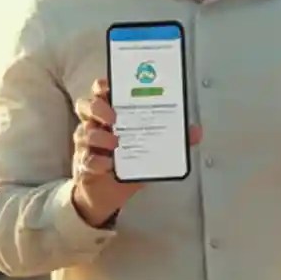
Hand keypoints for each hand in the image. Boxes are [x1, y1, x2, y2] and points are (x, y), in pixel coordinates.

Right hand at [71, 78, 202, 226]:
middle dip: (98, 107)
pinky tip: (109, 164)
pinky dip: (98, 161)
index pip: (99, 91)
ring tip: (116, 143)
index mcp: (108, 113)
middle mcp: (94, 124)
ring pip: (85, 132)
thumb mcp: (150, 148)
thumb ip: (172, 138)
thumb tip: (196, 131)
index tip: (111, 86)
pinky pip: (87, 159)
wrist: (108, 193)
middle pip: (86, 105)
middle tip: (114, 117)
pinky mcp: (84, 165)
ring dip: (101, 136)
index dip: (102, 86)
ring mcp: (86, 144)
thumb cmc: (126, 162)